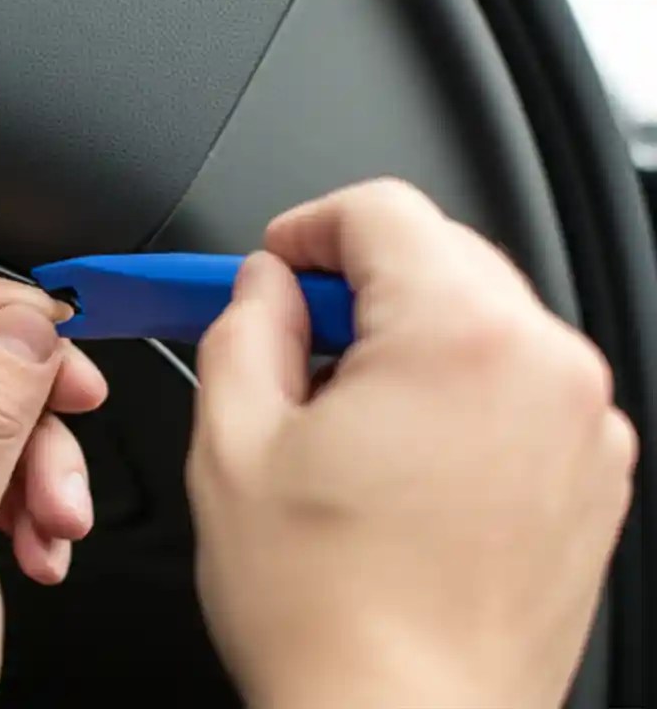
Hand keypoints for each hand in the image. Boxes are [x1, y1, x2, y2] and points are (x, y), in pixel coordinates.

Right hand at [188, 179, 636, 706]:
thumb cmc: (326, 616)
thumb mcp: (233, 446)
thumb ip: (244, 328)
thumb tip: (264, 286)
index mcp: (458, 340)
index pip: (382, 211)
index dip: (308, 226)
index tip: (276, 265)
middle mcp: (545, 369)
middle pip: (442, 256)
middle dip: (358, 283)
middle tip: (292, 342)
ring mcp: (584, 428)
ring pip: (483, 321)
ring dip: (408, 340)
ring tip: (342, 422)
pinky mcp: (593, 479)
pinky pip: (520, 388)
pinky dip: (458, 395)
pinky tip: (398, 463)